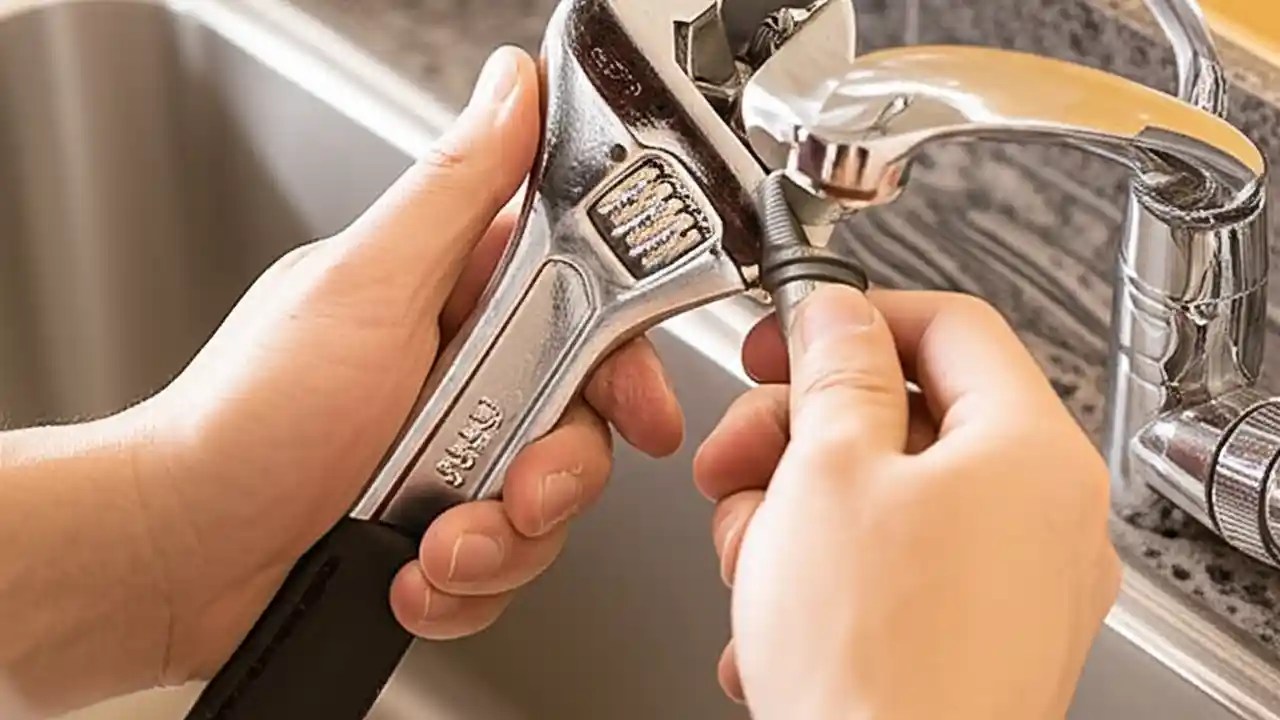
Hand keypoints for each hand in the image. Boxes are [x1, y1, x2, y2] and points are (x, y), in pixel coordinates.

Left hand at [123, 47, 682, 681]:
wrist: (175, 557)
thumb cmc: (246, 419)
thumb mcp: (366, 287)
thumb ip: (457, 188)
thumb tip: (510, 85)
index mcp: (455, 298)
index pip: (586, 306)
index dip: (624, 360)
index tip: (638, 409)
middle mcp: (461, 378)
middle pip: (583, 421)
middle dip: (555, 476)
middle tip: (513, 493)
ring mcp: (450, 460)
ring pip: (549, 506)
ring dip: (501, 545)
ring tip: (434, 548)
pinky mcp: (439, 532)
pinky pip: (505, 568)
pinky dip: (464, 588)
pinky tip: (411, 577)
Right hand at [694, 288, 1119, 718]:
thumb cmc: (876, 665)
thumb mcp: (827, 474)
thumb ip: (834, 372)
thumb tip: (836, 315)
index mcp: (1028, 453)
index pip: (949, 327)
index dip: (855, 316)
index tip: (789, 336)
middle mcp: (1042, 518)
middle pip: (906, 420)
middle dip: (799, 435)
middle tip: (738, 459)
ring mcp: (1014, 588)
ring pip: (885, 501)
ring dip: (794, 516)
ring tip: (749, 562)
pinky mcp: (975, 642)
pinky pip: (891, 572)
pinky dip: (823, 578)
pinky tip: (771, 619)